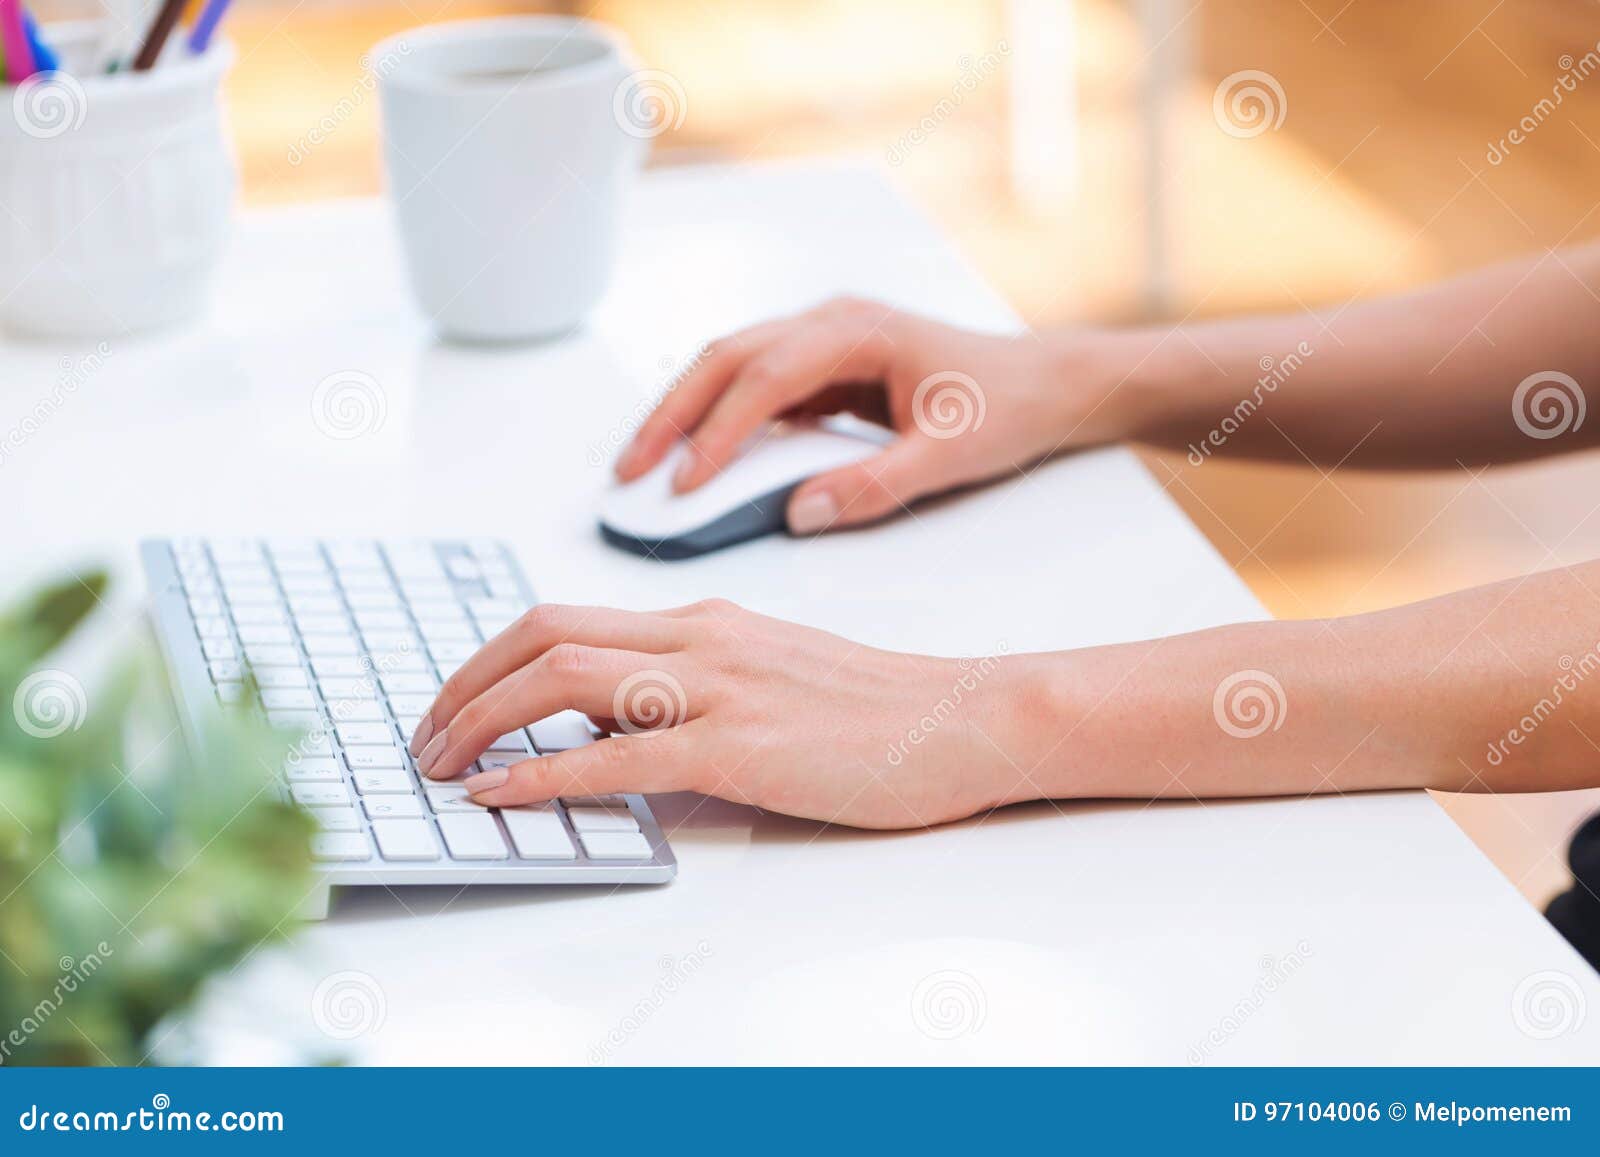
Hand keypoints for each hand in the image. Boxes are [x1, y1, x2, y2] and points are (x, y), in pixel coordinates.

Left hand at [409, 600, 1036, 828]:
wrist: (964, 718)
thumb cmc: (879, 708)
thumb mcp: (771, 677)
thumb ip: (692, 690)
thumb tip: (609, 729)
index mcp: (704, 622)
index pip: (565, 620)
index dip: (489, 661)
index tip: (455, 706)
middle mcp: (699, 639)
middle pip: (542, 636)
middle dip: (463, 686)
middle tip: (425, 739)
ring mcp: (719, 689)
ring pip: (564, 681)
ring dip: (481, 722)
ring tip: (441, 766)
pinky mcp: (741, 748)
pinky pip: (617, 757)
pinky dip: (542, 776)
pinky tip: (500, 796)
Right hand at [615, 297, 1144, 533]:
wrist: (1049, 383)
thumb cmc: (1008, 406)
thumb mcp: (950, 455)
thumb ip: (874, 486)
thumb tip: (799, 513)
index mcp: (859, 331)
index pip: (765, 376)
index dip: (717, 431)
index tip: (684, 483)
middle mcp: (833, 322)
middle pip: (726, 357)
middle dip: (672, 413)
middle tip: (628, 471)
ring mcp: (828, 338)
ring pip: (732, 365)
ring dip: (686, 412)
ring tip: (645, 466)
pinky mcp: (829, 365)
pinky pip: (758, 385)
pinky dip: (721, 419)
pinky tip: (700, 460)